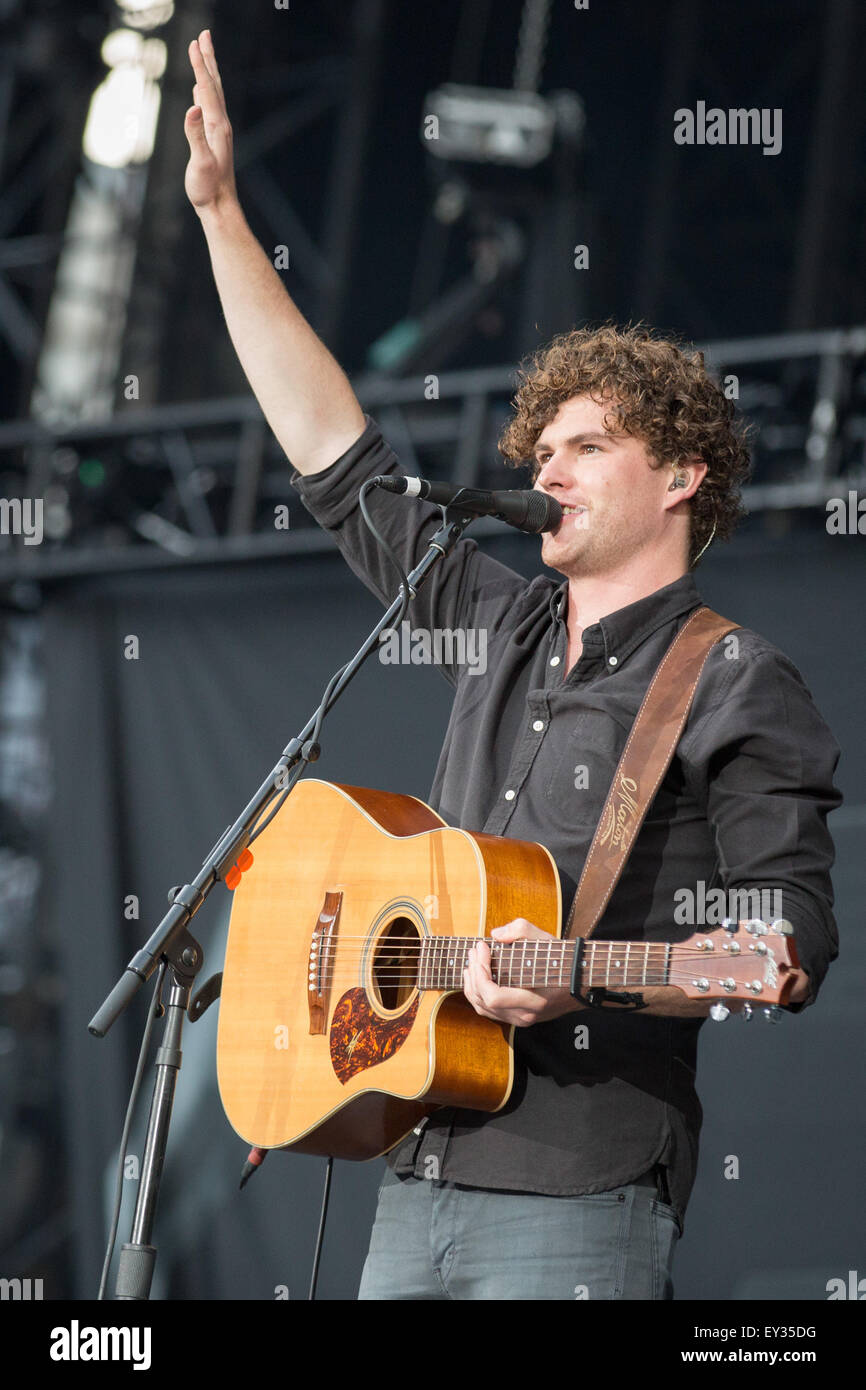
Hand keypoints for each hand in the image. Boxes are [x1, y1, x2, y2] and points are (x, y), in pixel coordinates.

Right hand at [184, 30, 236, 212]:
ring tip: (203, 55)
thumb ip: (195, 135)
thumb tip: (192, 108)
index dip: (200, 65)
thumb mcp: (199, 163)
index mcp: (217, 127)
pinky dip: (204, 93)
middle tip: (205, 35)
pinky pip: (209, 108)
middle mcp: (221, 125)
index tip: (194, 43)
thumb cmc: (208, 189)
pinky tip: (200, 92)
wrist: (220, 208)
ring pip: (213, 94)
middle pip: (214, 85)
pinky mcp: (214, 139)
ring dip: (207, 72)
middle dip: (208, 59)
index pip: (206, 89)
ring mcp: (218, 132)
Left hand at [462, 919, 580, 1026]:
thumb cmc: (563, 962)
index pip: (494, 996)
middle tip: (474, 951)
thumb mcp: (546, 940)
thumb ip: (521, 930)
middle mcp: (525, 1015)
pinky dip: (477, 994)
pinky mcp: (516, 1018)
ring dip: (471, 984)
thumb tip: (496, 934)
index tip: (482, 947)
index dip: (481, 971)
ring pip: (482, 1008)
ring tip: (471, 962)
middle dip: (474, 973)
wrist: (580, 984)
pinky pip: (488, 1010)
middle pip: (484, 1001)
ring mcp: (520, 1020)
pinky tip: (476, 977)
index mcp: (534, 1001)